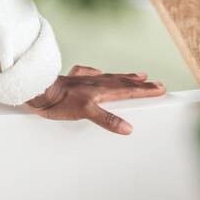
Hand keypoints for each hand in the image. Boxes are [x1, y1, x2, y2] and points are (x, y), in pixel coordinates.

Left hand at [25, 63, 165, 133]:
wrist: (38, 90)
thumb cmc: (59, 101)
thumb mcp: (85, 112)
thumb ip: (107, 119)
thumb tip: (128, 128)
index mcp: (101, 90)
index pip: (128, 90)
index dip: (145, 90)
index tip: (160, 88)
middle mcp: (95, 82)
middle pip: (122, 82)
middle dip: (140, 83)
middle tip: (156, 82)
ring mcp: (84, 80)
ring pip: (109, 77)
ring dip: (125, 77)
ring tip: (138, 75)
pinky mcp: (72, 80)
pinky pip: (89, 74)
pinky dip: (97, 73)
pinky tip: (97, 72)